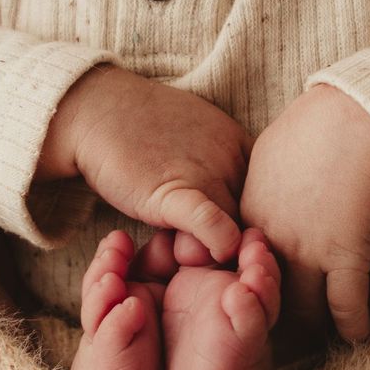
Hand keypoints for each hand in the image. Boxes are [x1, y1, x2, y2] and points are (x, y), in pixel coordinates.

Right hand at [55, 67, 250, 263]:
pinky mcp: (175, 191)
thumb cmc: (145, 127)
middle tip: (224, 260)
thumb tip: (229, 216)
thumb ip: (220, 174)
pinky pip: (211, 223)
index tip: (238, 242)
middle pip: (257, 217)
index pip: (271, 197)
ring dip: (224, 253)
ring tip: (199, 258)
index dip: (256, 226)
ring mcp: (206, 174)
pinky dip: (216, 243)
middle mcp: (232, 159)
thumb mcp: (199, 141)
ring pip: (239, 228)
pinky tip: (200, 253)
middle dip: (244, 244)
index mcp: (242, 147)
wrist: (99, 109)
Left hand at [238, 85, 369, 342]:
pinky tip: (359, 332)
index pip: (238, 266)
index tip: (262, 295)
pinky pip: (345, 306)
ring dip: (315, 326)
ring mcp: (307, 251)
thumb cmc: (321, 124)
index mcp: (248, 212)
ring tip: (325, 337)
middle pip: (264, 294)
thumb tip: (268, 191)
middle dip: (274, 315)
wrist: (359, 117)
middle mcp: (270, 238)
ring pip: (302, 308)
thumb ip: (262, 181)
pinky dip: (353, 324)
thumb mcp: (271, 152)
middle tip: (287, 333)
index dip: (250, 283)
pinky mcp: (345, 257)